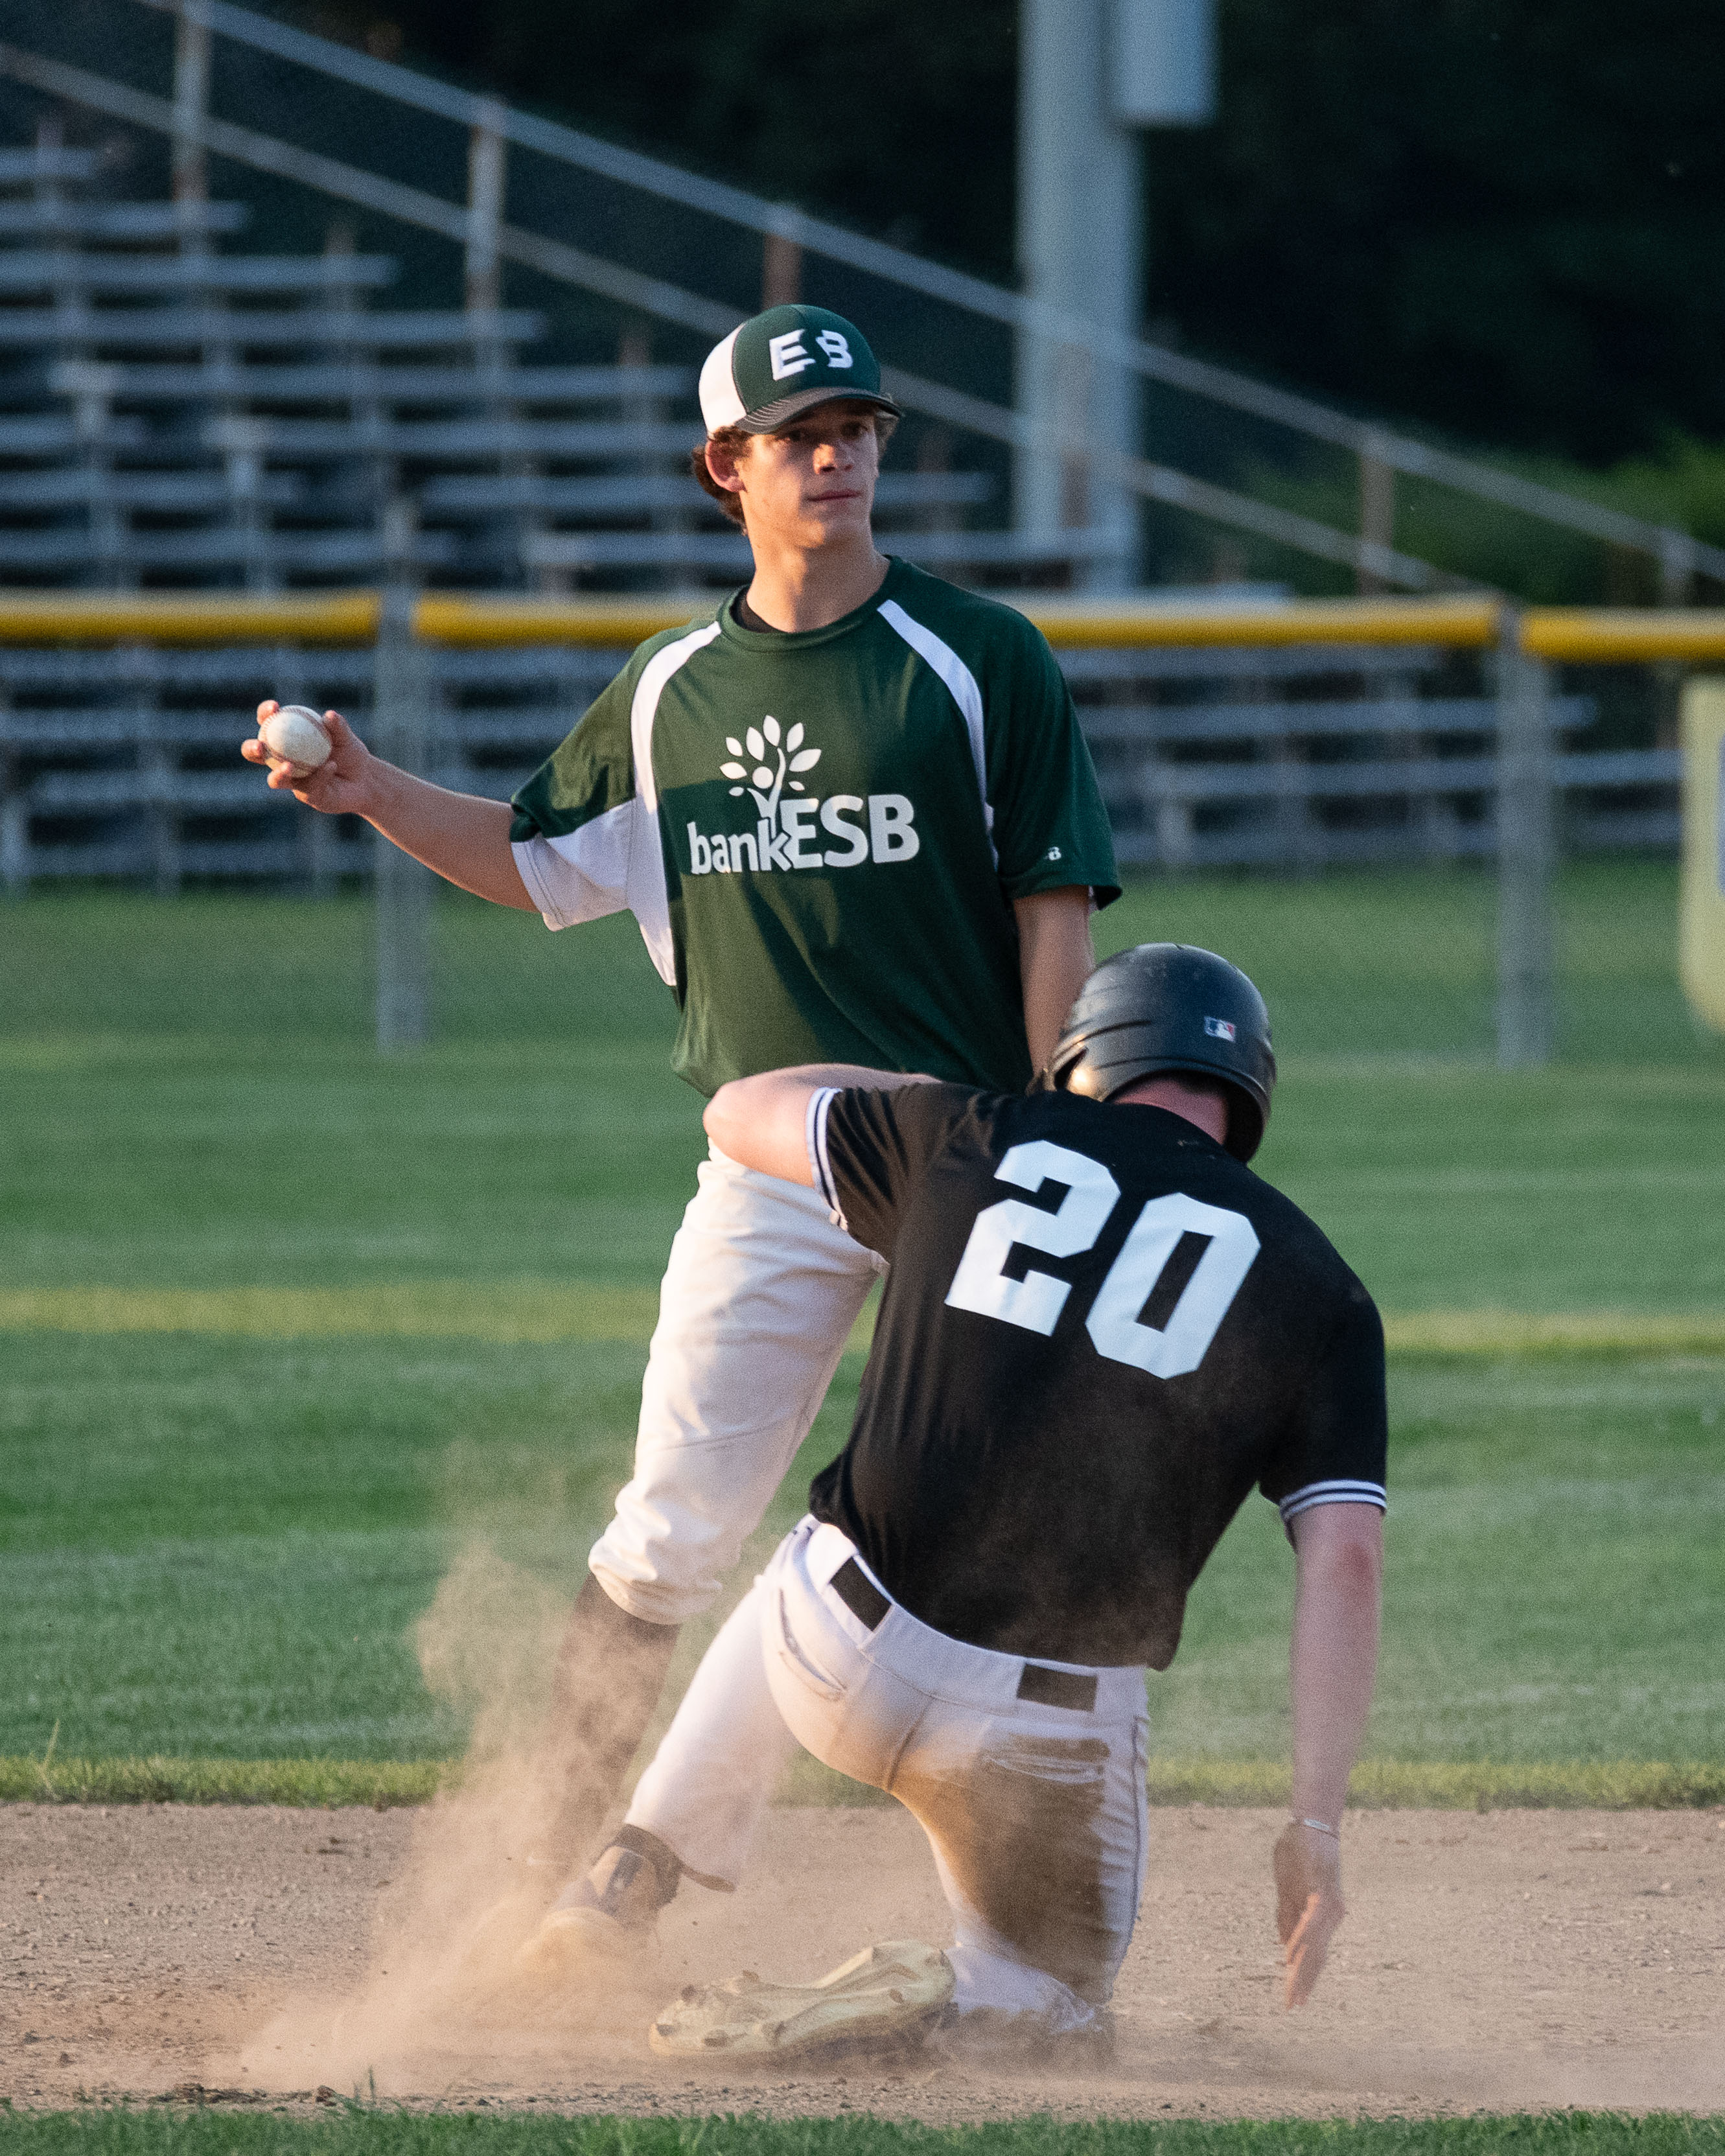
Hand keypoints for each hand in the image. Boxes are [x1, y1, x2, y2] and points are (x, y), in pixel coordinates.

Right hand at [242, 702, 378, 816]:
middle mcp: (283, 761)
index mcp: (287, 740)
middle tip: (260, 746)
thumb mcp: (346, 738)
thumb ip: (338, 727)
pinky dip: (319, 775)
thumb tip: (328, 715)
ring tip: (288, 766)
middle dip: (252, 749)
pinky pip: (308, 787)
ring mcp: (293, 781)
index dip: (265, 714)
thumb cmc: (350, 754)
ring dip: (278, 773)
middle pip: (256, 756)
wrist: (366, 780)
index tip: (274, 707)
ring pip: (275, 780)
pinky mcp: (307, 796)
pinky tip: (331, 767)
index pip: (268, 724)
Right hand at [1273, 1820, 1343, 2008]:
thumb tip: (1287, 1948)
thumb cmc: (1299, 1853)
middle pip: (1316, 1956)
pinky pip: (1311, 1920)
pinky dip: (1301, 1939)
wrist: (1310, 1822)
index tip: (1295, 2001)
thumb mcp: (1286, 1889)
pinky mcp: (1322, 1890)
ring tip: (1294, 1989)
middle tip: (1293, 2006)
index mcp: (1323, 1915)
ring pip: (1315, 1944)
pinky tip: (1292, 1954)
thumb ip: (1287, 1915)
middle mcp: (1332, 1914)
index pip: (1313, 1954)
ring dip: (1302, 1968)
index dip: (1304, 1977)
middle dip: (1303, 1982)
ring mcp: (1329, 1904)